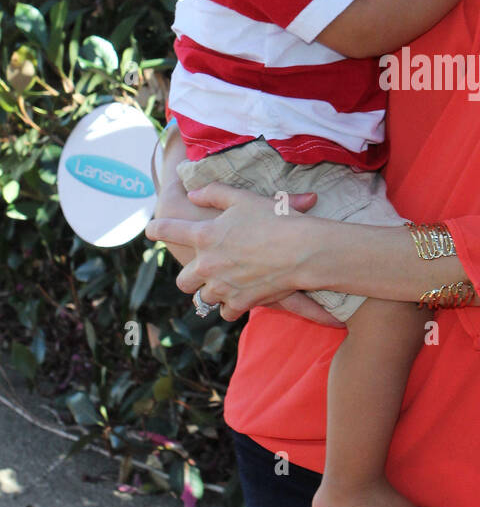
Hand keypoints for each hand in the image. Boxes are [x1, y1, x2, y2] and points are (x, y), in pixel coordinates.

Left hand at [145, 183, 344, 326]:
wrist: (301, 251)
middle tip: (201, 272)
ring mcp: (221, 287)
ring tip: (224, 287)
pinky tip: (239, 298)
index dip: (156, 229)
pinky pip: (226, 312)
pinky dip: (231, 307)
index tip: (150, 230)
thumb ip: (213, 193)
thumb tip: (193, 194)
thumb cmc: (274, 219)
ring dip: (211, 293)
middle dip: (190, 278)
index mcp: (204, 235)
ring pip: (203, 300)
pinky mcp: (239, 304)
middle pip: (182, 281)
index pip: (167, 231)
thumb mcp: (242, 197)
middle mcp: (206, 264)